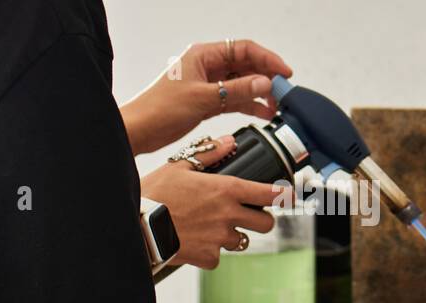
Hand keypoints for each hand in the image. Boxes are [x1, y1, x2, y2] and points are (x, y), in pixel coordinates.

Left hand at [121, 39, 293, 154]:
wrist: (141, 130)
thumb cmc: (159, 108)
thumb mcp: (204, 98)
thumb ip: (237, 90)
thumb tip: (265, 83)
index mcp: (204, 54)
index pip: (244, 49)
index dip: (268, 59)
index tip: (284, 73)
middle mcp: (208, 66)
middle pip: (246, 65)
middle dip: (267, 77)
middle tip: (283, 92)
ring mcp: (209, 83)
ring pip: (243, 83)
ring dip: (260, 93)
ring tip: (276, 105)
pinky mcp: (209, 100)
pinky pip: (236, 98)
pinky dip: (250, 105)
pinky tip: (263, 113)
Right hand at [141, 135, 286, 268]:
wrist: (136, 226)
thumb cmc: (155, 193)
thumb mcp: (179, 166)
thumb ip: (208, 155)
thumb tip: (228, 142)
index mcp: (226, 189)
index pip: (268, 193)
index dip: (284, 195)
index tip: (290, 196)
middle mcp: (228, 214)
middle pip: (265, 224)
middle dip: (260, 220)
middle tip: (248, 216)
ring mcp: (220, 239)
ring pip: (242, 241)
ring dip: (233, 236)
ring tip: (212, 228)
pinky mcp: (208, 258)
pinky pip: (218, 257)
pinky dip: (210, 253)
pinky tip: (195, 243)